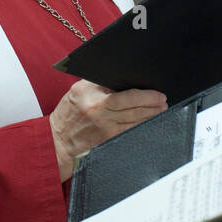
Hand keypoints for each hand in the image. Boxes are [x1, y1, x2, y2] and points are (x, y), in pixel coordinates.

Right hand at [50, 80, 166, 182]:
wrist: (57, 141)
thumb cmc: (67, 114)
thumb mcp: (78, 92)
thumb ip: (98, 84)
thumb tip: (121, 79)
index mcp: (92, 97)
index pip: (125, 95)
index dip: (145, 94)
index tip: (156, 92)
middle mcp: (99, 113)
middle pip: (134, 108)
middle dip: (152, 104)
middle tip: (164, 101)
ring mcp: (105, 129)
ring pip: (135, 121)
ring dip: (151, 115)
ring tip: (161, 110)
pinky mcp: (108, 140)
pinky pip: (129, 132)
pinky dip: (141, 126)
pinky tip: (149, 122)